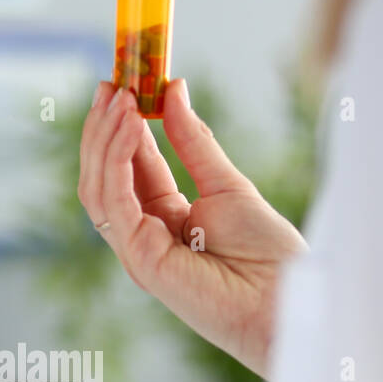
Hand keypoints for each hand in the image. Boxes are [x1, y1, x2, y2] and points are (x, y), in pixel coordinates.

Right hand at [77, 79, 306, 377]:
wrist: (285, 297)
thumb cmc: (266, 252)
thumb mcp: (226, 182)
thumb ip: (192, 141)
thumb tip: (173, 90)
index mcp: (164, 219)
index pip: (128, 167)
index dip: (120, 127)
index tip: (121, 84)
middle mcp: (144, 235)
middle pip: (103, 176)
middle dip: (102, 129)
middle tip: (112, 84)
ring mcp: (137, 250)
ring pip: (98, 188)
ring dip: (104, 139)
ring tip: (123, 98)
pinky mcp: (139, 259)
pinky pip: (116, 202)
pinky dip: (117, 161)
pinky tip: (134, 126)